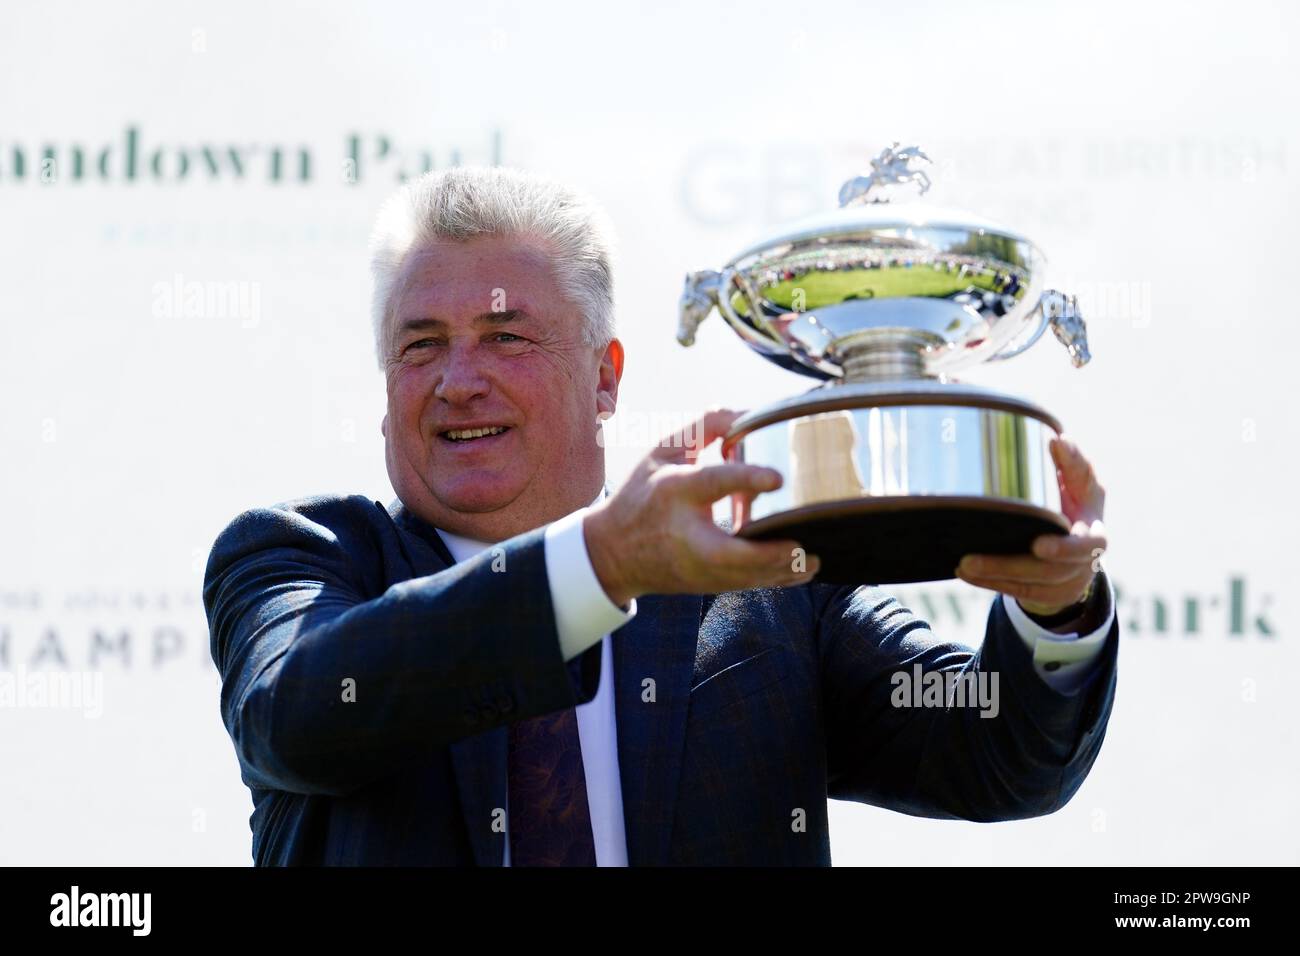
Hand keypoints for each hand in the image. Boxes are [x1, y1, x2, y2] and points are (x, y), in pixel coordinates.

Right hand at [584, 408, 819, 605]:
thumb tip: (744, 413)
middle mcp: (686, 532)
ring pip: (744, 576)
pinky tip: (802, 568)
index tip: (777, 478)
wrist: (612, 552)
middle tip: (802, 543)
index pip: (710, 483)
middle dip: (769, 553)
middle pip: (731, 552)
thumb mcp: (662, 452)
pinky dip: (776, 579)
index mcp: (674, 490)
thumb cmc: (642, 496)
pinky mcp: (706, 582)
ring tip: (813, 557)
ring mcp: (696, 564)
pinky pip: (746, 585)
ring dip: (781, 570)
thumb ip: (703, 428)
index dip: (744, 479)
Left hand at [955, 434, 1106, 615]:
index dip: (1065, 549)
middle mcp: (1082, 564)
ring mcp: (1064, 583)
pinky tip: (966, 573)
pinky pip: (1017, 592)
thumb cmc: (1076, 503)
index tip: (1038, 546)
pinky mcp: (1046, 593)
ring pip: (1029, 585)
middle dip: (1010, 565)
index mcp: (1095, 534)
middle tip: (972, 559)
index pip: (1087, 547)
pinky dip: (990, 583)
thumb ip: (1072, 463)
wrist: (1078, 543)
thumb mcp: (1082, 484)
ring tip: (962, 564)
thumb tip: (1057, 439)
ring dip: (993, 575)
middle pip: (1049, 572)